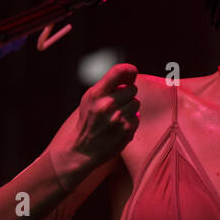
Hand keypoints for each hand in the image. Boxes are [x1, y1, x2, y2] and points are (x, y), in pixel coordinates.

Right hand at [48, 63, 140, 183]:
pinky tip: (118, 127)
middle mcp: (107, 104)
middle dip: (127, 95)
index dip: (129, 70)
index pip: (119, 71)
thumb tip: (131, 75)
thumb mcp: (90, 99)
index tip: (132, 73)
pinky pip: (137, 118)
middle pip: (132, 89)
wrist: (83, 149)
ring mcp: (118, 118)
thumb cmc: (88, 121)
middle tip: (117, 104)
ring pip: (136, 103)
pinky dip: (130, 122)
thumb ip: (107, 86)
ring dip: (129, 109)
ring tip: (116, 117)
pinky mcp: (126, 130)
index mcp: (96, 93)